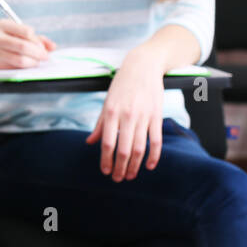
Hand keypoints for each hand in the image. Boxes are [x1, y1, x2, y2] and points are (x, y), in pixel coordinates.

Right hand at [0, 19, 54, 68]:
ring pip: (20, 60)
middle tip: (44, 57)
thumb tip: (52, 47)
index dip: (38, 41)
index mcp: (2, 25)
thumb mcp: (12, 31)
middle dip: (39, 54)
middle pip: (24, 47)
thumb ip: (34, 38)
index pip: (27, 31)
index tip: (42, 47)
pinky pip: (14, 68)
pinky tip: (25, 65)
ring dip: (33, 62)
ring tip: (35, 61)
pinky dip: (24, 67)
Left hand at [86, 47, 166, 180]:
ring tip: (130, 176)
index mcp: (110, 112)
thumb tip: (90, 142)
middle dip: (120, 167)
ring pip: (140, 148)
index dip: (105, 160)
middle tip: (117, 179)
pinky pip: (156, 141)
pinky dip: (154, 156)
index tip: (104, 171)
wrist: (142, 67)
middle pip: (124, 149)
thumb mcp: (106, 103)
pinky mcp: (156, 116)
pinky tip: (149, 166)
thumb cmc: (121, 86)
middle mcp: (126, 116)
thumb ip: (100, 124)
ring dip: (135, 165)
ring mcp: (143, 116)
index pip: (107, 142)